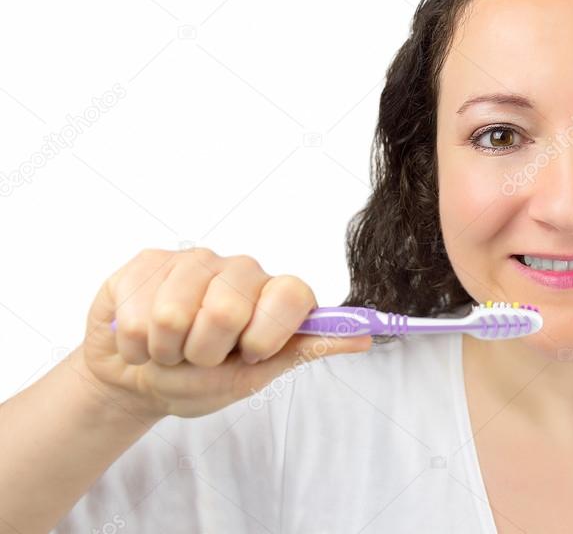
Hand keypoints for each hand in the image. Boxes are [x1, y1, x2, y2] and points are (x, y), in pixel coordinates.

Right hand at [78, 247, 370, 420]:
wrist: (136, 381)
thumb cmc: (201, 379)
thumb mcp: (257, 376)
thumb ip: (307, 350)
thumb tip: (366, 336)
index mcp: (275, 294)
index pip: (291, 293)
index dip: (266, 334)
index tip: (248, 355)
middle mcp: (241, 270)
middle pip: (226, 308)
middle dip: (205, 352)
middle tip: (201, 357)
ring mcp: (194, 261)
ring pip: (174, 312)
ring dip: (168, 350)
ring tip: (173, 349)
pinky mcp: (149, 263)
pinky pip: (137, 311)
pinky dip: (136, 344)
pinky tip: (141, 340)